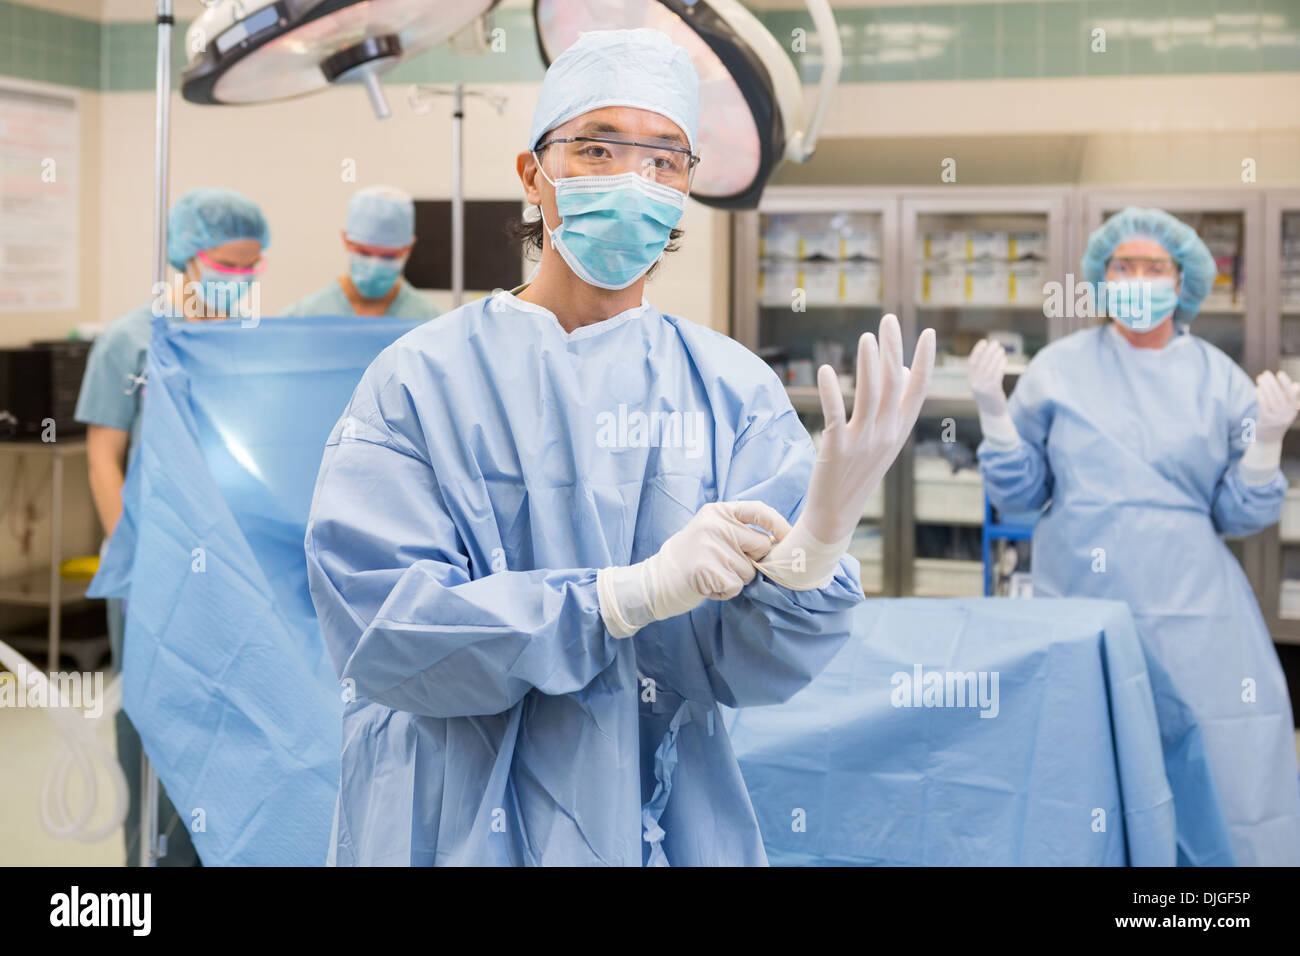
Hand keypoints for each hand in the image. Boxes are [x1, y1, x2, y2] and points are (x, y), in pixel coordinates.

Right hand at [648, 500, 789, 608]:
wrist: (656, 580)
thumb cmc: (691, 558)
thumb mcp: (711, 532)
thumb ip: (739, 532)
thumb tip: (779, 543)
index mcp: (718, 511)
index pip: (759, 511)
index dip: (779, 525)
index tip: (789, 538)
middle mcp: (715, 525)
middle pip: (761, 546)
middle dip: (752, 561)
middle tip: (728, 565)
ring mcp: (710, 547)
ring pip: (749, 571)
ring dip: (736, 579)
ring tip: (713, 575)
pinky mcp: (707, 570)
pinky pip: (736, 586)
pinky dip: (725, 592)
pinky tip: (708, 586)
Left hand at [801, 314, 935, 545]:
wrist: (836, 514)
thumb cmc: (858, 471)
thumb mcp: (883, 439)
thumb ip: (893, 406)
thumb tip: (899, 368)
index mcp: (900, 430)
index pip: (919, 390)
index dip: (925, 361)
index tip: (928, 332)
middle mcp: (886, 434)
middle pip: (894, 384)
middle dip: (893, 349)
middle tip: (888, 319)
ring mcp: (863, 442)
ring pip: (870, 395)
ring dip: (869, 363)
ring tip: (866, 337)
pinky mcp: (836, 449)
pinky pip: (835, 414)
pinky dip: (831, 391)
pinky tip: (826, 370)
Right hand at [967, 339, 1007, 416]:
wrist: (992, 413)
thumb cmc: (988, 396)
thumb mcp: (981, 384)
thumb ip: (981, 372)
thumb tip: (988, 355)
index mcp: (971, 380)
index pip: (972, 362)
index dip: (978, 351)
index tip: (984, 342)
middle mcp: (975, 383)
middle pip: (982, 363)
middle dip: (989, 351)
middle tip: (995, 343)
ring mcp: (983, 387)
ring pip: (990, 367)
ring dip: (996, 356)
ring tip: (1001, 349)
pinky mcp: (992, 390)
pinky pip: (997, 374)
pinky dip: (1000, 365)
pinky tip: (1004, 359)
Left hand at [1255, 370, 1299, 442]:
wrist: (1269, 440)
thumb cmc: (1277, 420)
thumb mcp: (1286, 410)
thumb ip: (1290, 398)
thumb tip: (1296, 386)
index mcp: (1293, 409)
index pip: (1291, 393)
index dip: (1285, 382)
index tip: (1279, 373)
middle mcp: (1287, 413)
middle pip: (1279, 394)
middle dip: (1272, 382)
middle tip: (1265, 373)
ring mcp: (1277, 418)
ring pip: (1270, 398)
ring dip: (1264, 386)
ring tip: (1260, 378)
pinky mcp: (1266, 421)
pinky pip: (1263, 405)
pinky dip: (1260, 395)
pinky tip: (1257, 389)